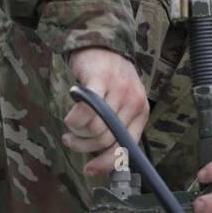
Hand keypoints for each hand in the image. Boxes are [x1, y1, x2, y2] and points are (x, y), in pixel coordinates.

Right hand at [63, 47, 149, 175]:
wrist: (102, 43)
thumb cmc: (109, 76)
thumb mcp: (121, 101)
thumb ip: (116, 125)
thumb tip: (100, 158)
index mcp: (140, 111)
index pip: (126, 147)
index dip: (106, 163)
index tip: (89, 169)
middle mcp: (133, 102)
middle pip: (106, 140)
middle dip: (84, 146)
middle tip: (71, 140)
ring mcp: (118, 91)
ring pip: (95, 128)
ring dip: (77, 133)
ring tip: (70, 127)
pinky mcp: (100, 81)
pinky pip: (86, 112)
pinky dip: (74, 120)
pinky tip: (70, 118)